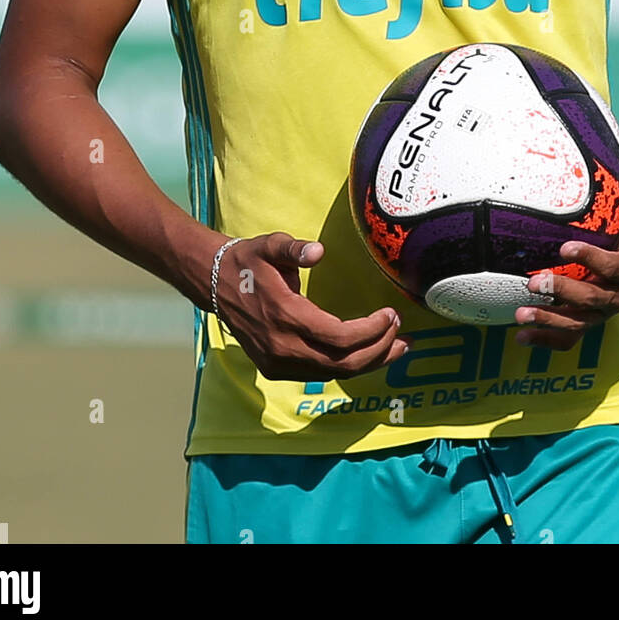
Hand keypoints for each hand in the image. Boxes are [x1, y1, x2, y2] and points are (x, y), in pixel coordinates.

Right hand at [212, 232, 407, 381]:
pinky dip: (347, 367)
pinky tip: (366, 355)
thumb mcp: (270, 245)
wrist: (214, 283)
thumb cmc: (248, 261)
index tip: (391, 314)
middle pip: (343, 363)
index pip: (339, 337)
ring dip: (368, 363)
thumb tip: (318, 251)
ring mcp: (278, 363)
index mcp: (285, 317)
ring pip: (334, 373)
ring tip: (396, 348)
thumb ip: (293, 248)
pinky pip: (320, 374)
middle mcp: (282, 348)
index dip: (371, 330)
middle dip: (379, 351)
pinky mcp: (275, 369)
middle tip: (404, 336)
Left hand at [514, 182, 618, 349]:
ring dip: (550, 319)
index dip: (590, 259)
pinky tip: (522, 337)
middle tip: (534, 282)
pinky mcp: (594, 316)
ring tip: (521, 314)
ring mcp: (606, 309)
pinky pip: (572, 334)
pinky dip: (547, 338)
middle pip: (592, 299)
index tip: (565, 248)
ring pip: (579, 321)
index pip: (613, 268)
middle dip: (562, 292)